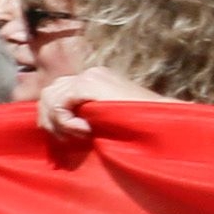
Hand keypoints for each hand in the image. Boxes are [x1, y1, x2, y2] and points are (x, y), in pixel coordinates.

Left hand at [26, 66, 151, 156]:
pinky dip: (65, 121)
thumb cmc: (141, 127)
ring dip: (58, 122)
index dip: (55, 117)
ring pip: (50, 96)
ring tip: (77, 136)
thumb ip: (85, 116)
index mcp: (95, 80)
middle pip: (49, 92)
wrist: (164, 121)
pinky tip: (84, 131)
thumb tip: (58, 125)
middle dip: (50, 120)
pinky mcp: (90, 84)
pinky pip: (61, 102)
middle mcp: (90, 73)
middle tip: (66, 139)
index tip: (67, 137)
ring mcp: (90, 76)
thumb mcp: (107, 119)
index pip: (58, 92)